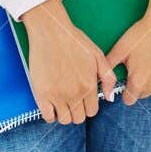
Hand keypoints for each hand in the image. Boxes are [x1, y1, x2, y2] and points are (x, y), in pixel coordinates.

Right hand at [21, 0, 116, 124]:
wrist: (51, 31)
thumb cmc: (75, 41)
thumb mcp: (98, 56)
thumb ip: (108, 78)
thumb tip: (109, 98)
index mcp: (88, 85)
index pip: (92, 111)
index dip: (88, 106)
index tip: (83, 99)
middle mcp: (74, 93)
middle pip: (79, 118)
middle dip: (78, 111)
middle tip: (73, 100)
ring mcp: (57, 95)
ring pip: (64, 120)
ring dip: (65, 114)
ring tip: (62, 102)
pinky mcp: (41, 94)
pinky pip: (47, 116)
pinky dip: (50, 115)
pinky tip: (52, 105)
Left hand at [105, 0, 150, 104]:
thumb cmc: (142, 34)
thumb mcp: (120, 49)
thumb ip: (108, 70)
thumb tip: (103, 89)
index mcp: (138, 82)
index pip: (129, 100)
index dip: (126, 90)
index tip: (128, 79)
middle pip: (143, 94)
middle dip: (140, 83)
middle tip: (141, 65)